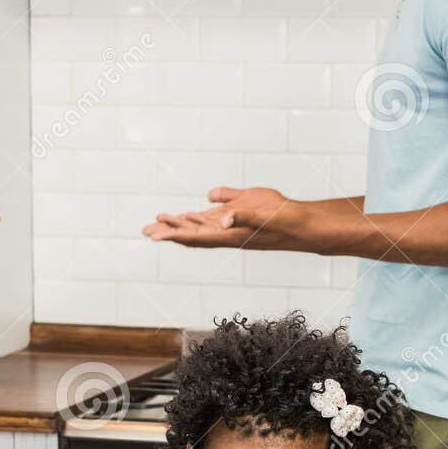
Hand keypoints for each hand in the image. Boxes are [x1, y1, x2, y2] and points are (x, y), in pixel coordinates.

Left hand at [142, 185, 296, 248]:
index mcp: (228, 234)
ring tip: (159, 221)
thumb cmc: (284, 220)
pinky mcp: (238, 218)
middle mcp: (226, 233)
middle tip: (145, 230)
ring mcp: (231, 227)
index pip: (195, 236)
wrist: (302, 225)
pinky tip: (189, 212)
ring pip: (199, 227)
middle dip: (168, 231)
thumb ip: (241, 215)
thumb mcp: (262, 214)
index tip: (154, 235)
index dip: (173, 235)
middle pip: (191, 234)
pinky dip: (197, 218)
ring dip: (179, 224)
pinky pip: (212, 219)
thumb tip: (224, 220)